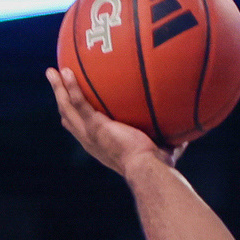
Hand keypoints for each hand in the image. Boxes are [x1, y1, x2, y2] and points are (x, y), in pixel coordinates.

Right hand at [46, 68, 184, 178]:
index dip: (73, 118)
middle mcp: (90, 140)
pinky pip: (78, 101)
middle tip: (55, 80)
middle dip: (60, 97)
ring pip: (66, 106)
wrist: (147, 168)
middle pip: (68, 115)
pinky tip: (66, 71)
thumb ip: (169, 141)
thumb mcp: (161, 150)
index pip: (81, 130)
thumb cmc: (156, 166)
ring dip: (58, 88)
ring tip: (52, 71)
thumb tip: (187, 135)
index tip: (70, 106)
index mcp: (100, 146)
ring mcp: (89, 133)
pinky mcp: (93, 125)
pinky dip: (70, 86)